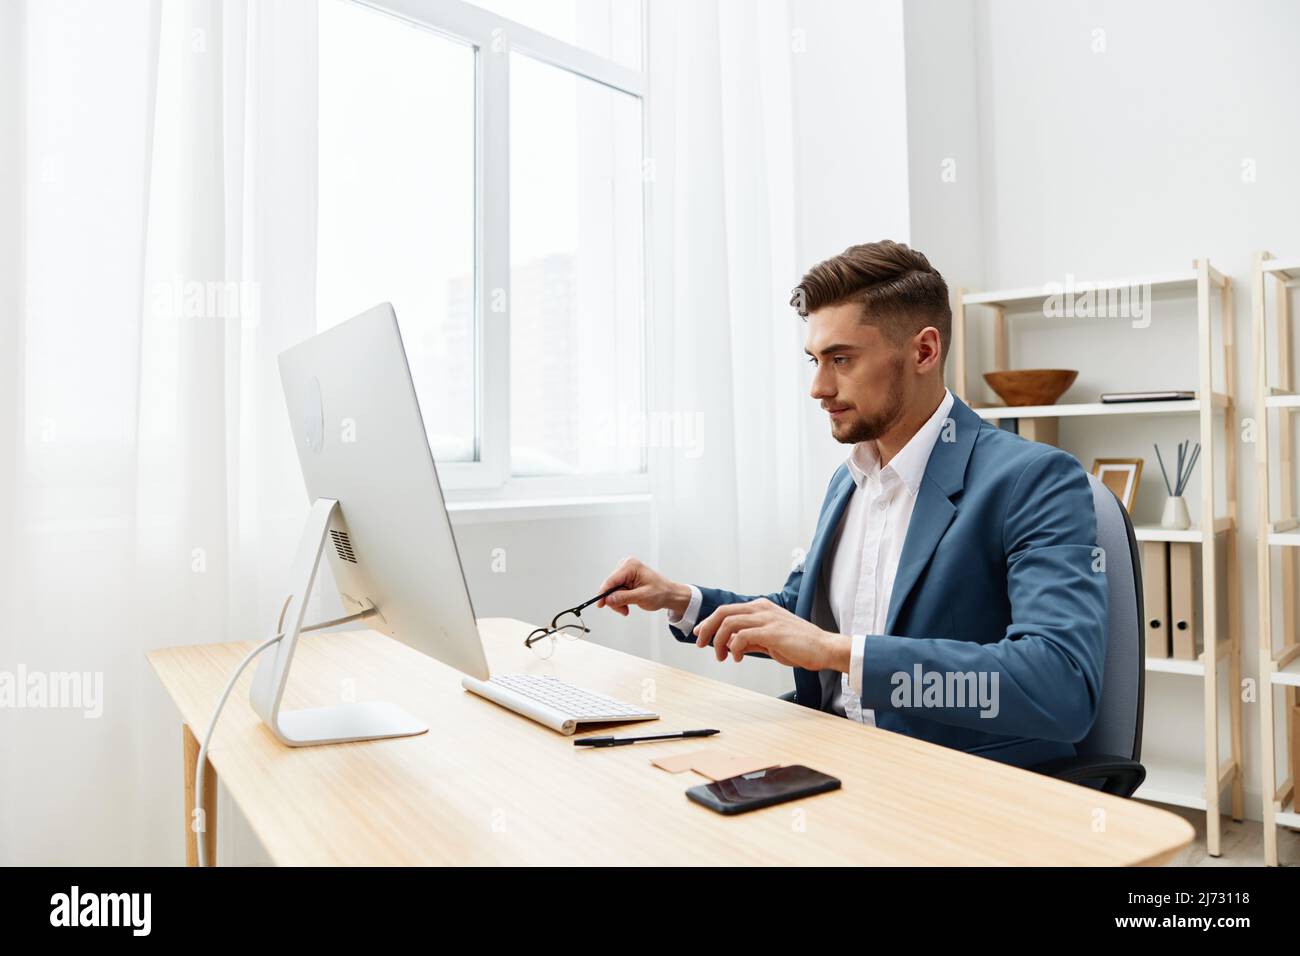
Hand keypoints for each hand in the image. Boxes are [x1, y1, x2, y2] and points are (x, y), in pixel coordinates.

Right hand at [596, 556, 691, 617]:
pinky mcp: (625, 577)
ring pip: (612, 590)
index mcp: (631, 566)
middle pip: (610, 586)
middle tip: (624, 610)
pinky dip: (620, 599)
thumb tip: (608, 599)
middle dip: (615, 600)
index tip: (600, 604)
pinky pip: (616, 590)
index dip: (604, 593)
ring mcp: (625, 571)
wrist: (669, 593)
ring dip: (618, 601)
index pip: (611, 580)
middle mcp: (626, 565)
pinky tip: (627, 603)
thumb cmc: (661, 592)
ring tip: (627, 608)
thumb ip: (624, 597)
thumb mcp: (642, 597)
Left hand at [693, 598, 850, 671]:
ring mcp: (766, 619)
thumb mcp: (770, 640)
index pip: (727, 610)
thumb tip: (732, 644)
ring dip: (719, 642)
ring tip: (721, 657)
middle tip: (701, 644)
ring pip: (729, 623)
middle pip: (723, 612)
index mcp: (761, 608)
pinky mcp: (771, 632)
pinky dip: (734, 648)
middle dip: (707, 628)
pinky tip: (736, 658)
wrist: (824, 648)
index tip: (700, 634)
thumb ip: (751, 640)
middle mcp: (762, 609)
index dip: (710, 621)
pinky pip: (741, 637)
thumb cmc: (800, 645)